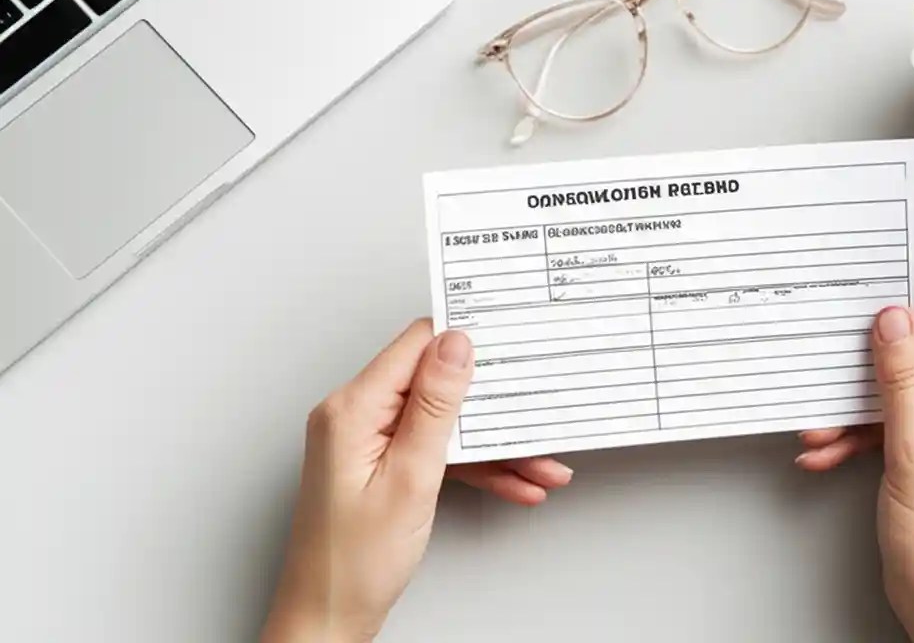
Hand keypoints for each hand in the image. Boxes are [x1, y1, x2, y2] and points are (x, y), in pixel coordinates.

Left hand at [261, 321, 570, 642]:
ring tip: (539, 464)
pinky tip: (514, 482)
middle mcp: (354, 416)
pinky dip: (473, 467)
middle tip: (534, 412)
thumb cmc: (353, 563)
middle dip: (491, 406)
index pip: (415, 346)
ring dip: (493, 445)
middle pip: (436, 386)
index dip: (463, 341)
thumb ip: (435, 407)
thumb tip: (454, 347)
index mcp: (352, 409)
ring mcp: (367, 441)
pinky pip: (435, 451)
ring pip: (444, 424)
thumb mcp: (410, 477)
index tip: (507, 343)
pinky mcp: (380, 463)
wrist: (329, 617)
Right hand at [796, 272, 913, 642]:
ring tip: (822, 423)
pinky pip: (887, 423)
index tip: (895, 277)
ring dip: (855, 406)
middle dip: (875, 362)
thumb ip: (901, 384)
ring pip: (899, 391)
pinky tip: (827, 448)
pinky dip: (855, 433)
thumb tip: (893, 322)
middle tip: (837, 348)